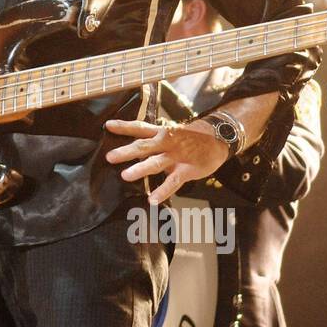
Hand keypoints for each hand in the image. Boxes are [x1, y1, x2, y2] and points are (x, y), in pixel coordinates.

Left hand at [104, 118, 230, 203]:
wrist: (218, 139)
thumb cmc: (190, 137)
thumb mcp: (171, 133)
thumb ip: (153, 142)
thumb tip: (132, 151)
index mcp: (161, 132)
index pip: (140, 128)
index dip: (124, 127)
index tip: (107, 126)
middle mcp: (166, 143)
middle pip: (143, 146)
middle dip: (126, 151)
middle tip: (109, 157)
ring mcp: (176, 156)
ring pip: (156, 163)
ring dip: (140, 169)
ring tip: (125, 176)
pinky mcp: (186, 170)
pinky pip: (173, 182)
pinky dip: (163, 191)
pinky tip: (152, 200)